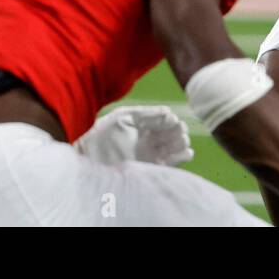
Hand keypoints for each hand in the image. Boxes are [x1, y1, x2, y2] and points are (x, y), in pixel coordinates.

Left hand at [75, 105, 193, 166]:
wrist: (90, 156)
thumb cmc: (104, 133)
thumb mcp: (124, 116)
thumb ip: (146, 113)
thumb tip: (169, 111)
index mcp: (142, 126)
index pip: (163, 122)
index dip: (170, 120)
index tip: (172, 119)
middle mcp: (147, 140)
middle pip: (170, 134)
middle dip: (178, 131)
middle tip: (180, 130)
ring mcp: (149, 154)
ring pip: (173, 148)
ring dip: (181, 143)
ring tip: (182, 140)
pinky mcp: (150, 168)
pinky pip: (170, 163)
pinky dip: (181, 158)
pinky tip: (187, 152)